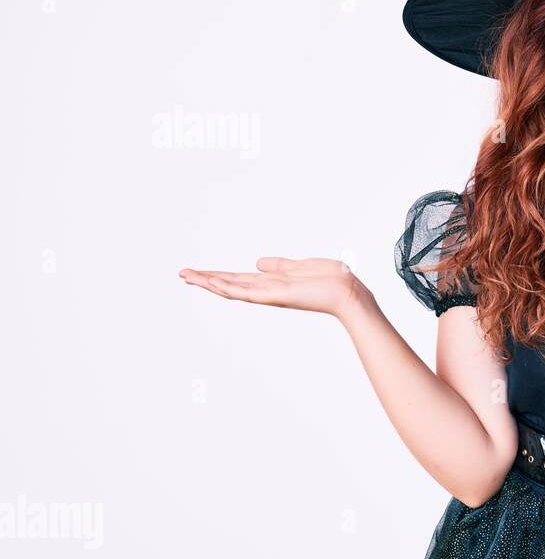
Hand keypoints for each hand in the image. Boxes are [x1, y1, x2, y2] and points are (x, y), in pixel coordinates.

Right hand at [178, 257, 370, 317]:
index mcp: (272, 283)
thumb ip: (278, 265)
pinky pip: (247, 292)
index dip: (218, 275)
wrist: (347, 292)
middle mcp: (267, 290)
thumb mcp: (299, 266)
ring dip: (209, 282)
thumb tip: (258, 262)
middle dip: (206, 279)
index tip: (199, 272)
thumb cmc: (329, 280)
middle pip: (230, 284)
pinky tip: (211, 283)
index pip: (239, 279)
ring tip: (187, 276)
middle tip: (182, 273)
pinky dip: (228, 288)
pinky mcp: (275, 296)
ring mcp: (269, 294)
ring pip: (232, 289)